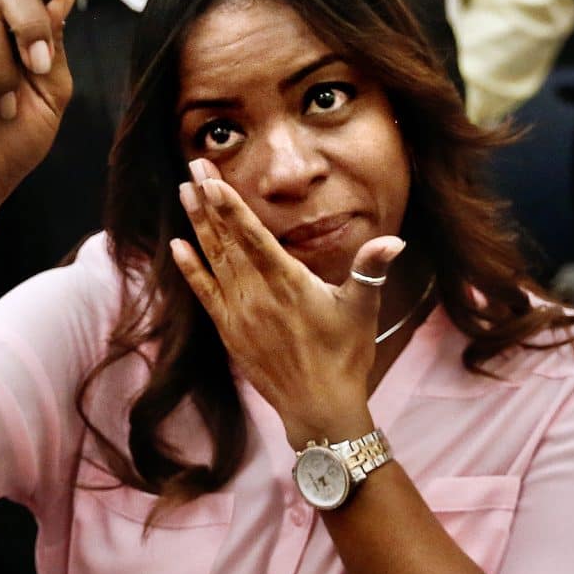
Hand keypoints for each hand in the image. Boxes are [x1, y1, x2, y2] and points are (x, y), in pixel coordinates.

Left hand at [168, 158, 402, 444]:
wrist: (318, 408)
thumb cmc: (344, 356)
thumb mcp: (362, 308)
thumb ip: (372, 268)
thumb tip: (395, 240)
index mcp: (289, 283)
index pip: (253, 236)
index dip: (230, 206)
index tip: (212, 180)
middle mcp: (258, 295)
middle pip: (228, 239)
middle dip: (209, 200)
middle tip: (193, 164)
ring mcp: (240, 313)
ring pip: (214, 259)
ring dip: (199, 223)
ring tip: (185, 190)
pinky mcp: (230, 331)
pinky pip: (204, 293)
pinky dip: (191, 268)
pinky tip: (178, 245)